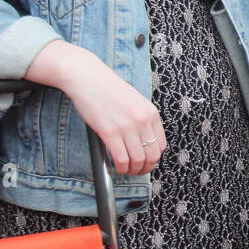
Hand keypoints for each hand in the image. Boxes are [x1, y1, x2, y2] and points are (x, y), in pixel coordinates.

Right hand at [25, 41, 165, 177]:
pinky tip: (116, 167)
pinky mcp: (110, 132)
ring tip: (125, 170)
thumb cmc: (107, 88)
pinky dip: (120, 167)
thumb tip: (141, 143)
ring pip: (138, 160)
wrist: (87, 77)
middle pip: (152, 155)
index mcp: (151, 113)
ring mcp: (127, 127)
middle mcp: (143, 120)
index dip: (154, 158)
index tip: (146, 161)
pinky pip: (121, 159)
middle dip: (145, 168)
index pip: (161, 144)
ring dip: (132, 171)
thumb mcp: (134, 102)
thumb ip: (140, 120)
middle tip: (137, 171)